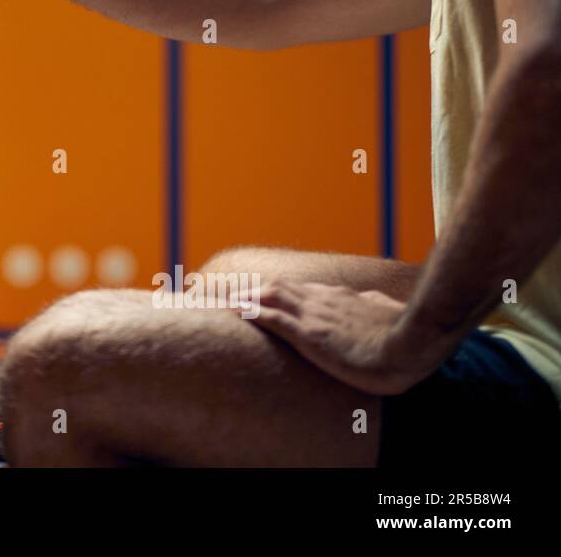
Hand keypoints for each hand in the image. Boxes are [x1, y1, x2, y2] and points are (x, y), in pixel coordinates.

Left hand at [236, 280, 455, 394]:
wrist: (412, 345)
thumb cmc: (405, 334)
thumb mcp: (386, 311)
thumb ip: (372, 303)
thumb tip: (368, 297)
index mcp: (339, 297)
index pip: (300, 290)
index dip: (277, 292)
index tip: (260, 294)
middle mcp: (322, 301)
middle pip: (278, 289)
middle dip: (252, 291)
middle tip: (228, 295)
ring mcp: (314, 316)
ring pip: (271, 298)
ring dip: (245, 298)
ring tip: (222, 301)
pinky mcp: (311, 335)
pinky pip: (273, 319)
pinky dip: (251, 313)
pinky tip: (234, 311)